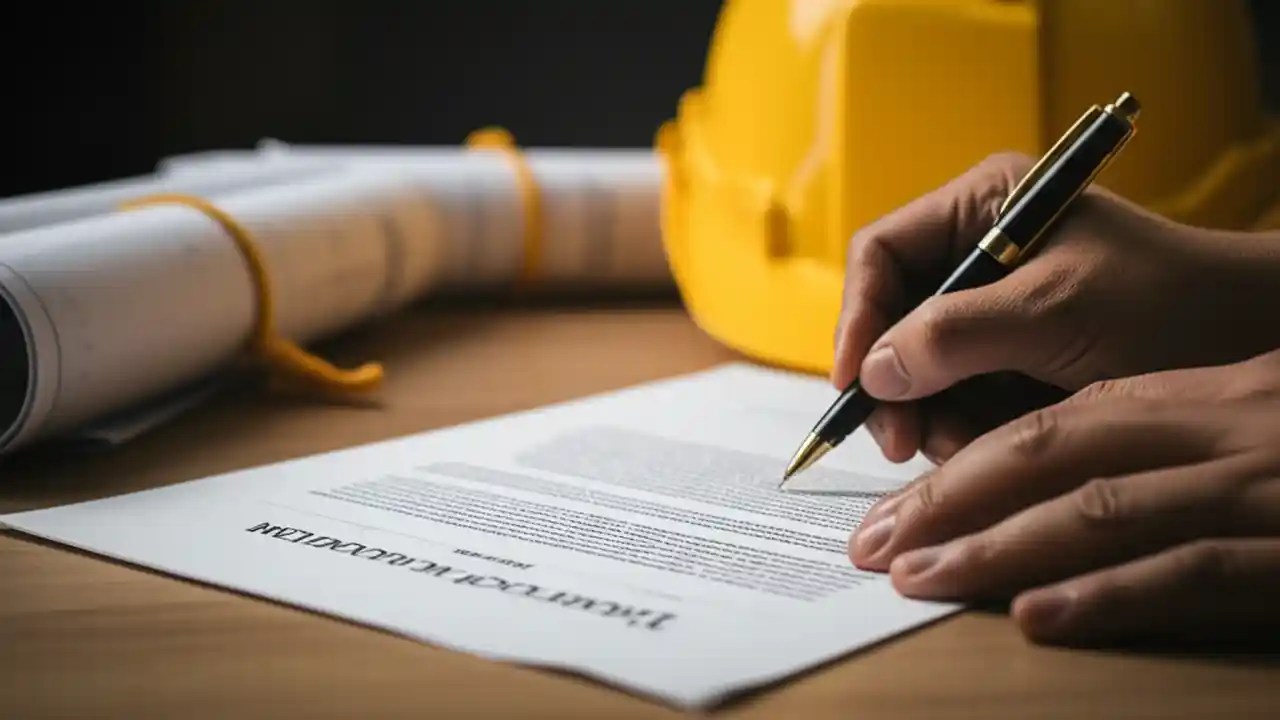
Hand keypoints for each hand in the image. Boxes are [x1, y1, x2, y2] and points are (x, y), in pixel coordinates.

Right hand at [833, 152, 1279, 464]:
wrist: (1255, 343)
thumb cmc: (1171, 306)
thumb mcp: (1057, 311)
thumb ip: (954, 334)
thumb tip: (871, 370)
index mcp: (984, 206)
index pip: (882, 253)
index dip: (856, 317)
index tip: (853, 384)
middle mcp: (978, 252)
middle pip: (892, 318)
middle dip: (896, 384)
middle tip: (904, 443)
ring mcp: (993, 310)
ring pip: (919, 368)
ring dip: (929, 416)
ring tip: (961, 450)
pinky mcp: (1010, 359)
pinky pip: (955, 397)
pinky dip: (960, 429)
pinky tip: (984, 450)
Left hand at [849, 349, 1279, 645]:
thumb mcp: (1244, 425)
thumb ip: (1148, 446)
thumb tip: (1045, 489)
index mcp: (1190, 399)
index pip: (1048, 422)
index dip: (958, 467)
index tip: (890, 511)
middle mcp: (1212, 432)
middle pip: (1049, 454)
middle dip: (947, 500)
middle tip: (872, 545)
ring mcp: (1254, 490)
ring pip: (1099, 509)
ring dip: (998, 547)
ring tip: (918, 578)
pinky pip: (1189, 570)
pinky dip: (1105, 592)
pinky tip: (1035, 614)